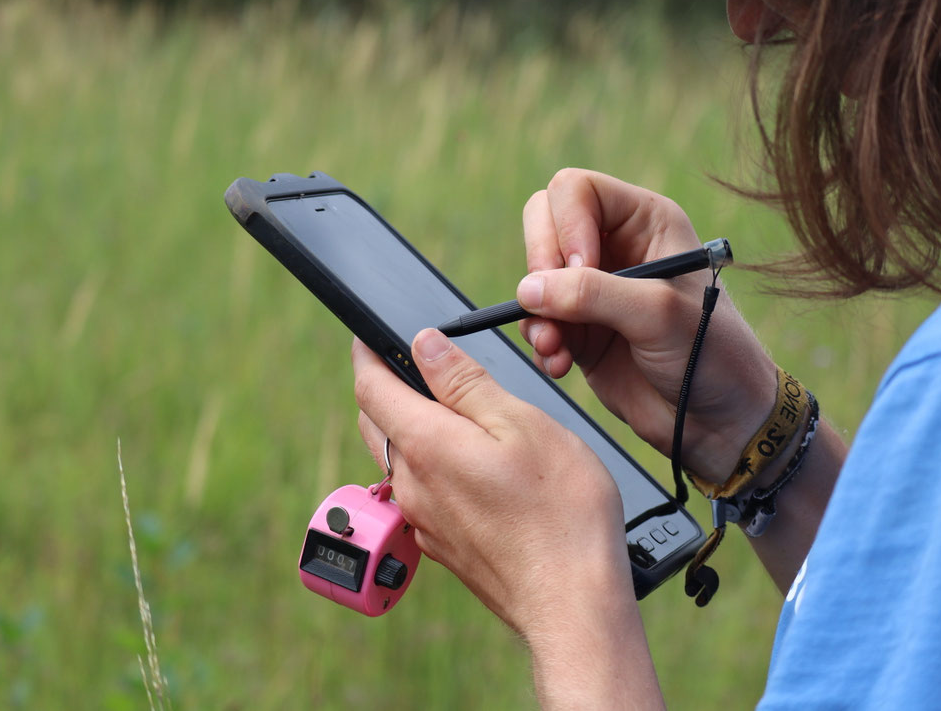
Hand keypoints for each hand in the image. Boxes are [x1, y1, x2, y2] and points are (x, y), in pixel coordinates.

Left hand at [351, 329, 631, 635]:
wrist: (573, 603)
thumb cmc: (561, 513)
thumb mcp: (522, 423)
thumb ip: (465, 383)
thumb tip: (424, 345)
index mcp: (426, 446)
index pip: (370, 388)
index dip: (367, 354)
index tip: (369, 337)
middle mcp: (412, 485)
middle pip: (376, 424)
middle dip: (384, 389)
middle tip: (411, 367)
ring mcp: (424, 520)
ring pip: (397, 460)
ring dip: (409, 429)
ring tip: (450, 411)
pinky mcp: (442, 545)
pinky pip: (420, 493)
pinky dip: (431, 466)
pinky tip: (470, 466)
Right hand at [519, 169, 778, 483]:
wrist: (721, 422)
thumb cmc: (711, 355)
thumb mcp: (657, 314)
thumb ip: (592, 293)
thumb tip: (529, 289)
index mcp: (646, 221)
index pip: (578, 190)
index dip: (567, 225)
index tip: (578, 269)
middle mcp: (617, 246)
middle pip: (545, 222)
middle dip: (540, 265)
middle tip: (553, 305)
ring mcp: (595, 288)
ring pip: (535, 275)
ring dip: (536, 312)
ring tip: (554, 347)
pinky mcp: (580, 329)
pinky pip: (537, 319)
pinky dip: (539, 340)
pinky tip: (559, 363)